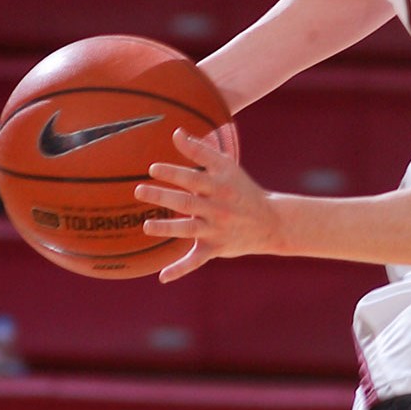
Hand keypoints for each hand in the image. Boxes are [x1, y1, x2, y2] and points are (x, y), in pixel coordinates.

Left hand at [135, 128, 276, 281]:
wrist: (271, 222)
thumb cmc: (242, 189)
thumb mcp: (227, 167)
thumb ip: (200, 150)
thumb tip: (175, 132)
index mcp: (220, 185)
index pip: (195, 177)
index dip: (174, 172)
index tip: (153, 168)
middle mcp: (218, 207)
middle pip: (187, 201)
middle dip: (163, 196)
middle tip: (139, 190)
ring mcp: (217, 229)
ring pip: (189, 229)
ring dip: (167, 228)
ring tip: (146, 226)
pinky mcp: (215, 248)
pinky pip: (196, 261)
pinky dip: (180, 270)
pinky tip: (162, 277)